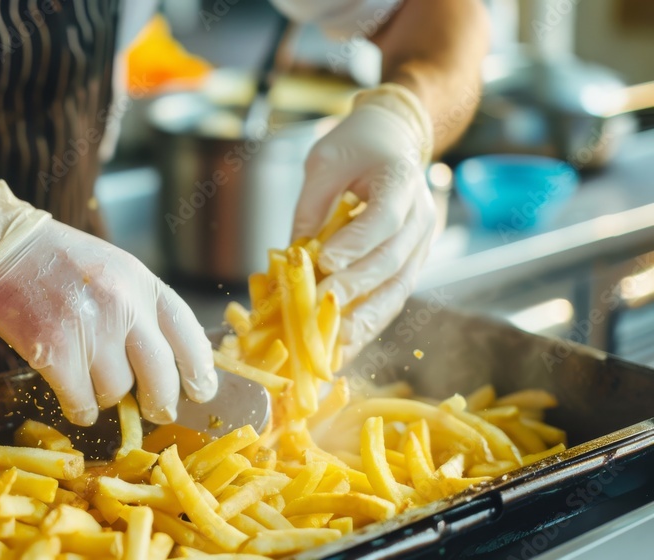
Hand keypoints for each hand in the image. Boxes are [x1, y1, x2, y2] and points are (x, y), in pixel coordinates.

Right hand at [0, 174, 217, 425]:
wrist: (4, 248)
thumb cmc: (62, 263)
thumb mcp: (117, 272)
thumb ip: (143, 310)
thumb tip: (167, 366)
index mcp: (144, 284)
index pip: (188, 336)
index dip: (200, 371)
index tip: (201, 391)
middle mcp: (124, 307)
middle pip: (162, 377)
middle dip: (162, 403)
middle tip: (156, 410)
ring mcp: (90, 331)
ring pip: (118, 393)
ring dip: (107, 397)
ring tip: (90, 379)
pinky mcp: (54, 353)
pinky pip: (82, 404)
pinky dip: (80, 409)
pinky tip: (75, 399)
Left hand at [291, 84, 436, 361]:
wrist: (393, 139)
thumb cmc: (356, 146)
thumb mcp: (325, 162)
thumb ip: (312, 206)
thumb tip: (293, 257)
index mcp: (402, 181)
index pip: (383, 218)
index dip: (356, 243)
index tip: (325, 261)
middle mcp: (420, 217)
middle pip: (392, 259)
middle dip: (356, 286)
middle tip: (322, 306)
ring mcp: (421, 244)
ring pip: (398, 288)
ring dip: (367, 318)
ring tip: (338, 341)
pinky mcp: (411, 265)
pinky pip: (392, 297)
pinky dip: (369, 321)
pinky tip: (347, 345)